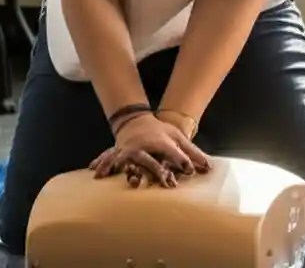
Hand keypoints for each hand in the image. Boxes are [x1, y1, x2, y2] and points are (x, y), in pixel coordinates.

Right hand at [89, 114, 210, 187]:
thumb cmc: (160, 133)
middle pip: (150, 160)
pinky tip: (96, 173)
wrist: (135, 121)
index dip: (182, 160)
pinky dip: (103, 165)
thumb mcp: (178, 138)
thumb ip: (193, 153)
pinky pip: (108, 159)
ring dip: (128, 171)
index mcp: (160, 142)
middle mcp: (143, 147)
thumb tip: (209, 168)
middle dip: (158, 171)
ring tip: (130, 181)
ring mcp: (129, 150)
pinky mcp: (118, 153)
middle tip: (166, 182)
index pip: (173, 151)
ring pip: (128, 161)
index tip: (190, 171)